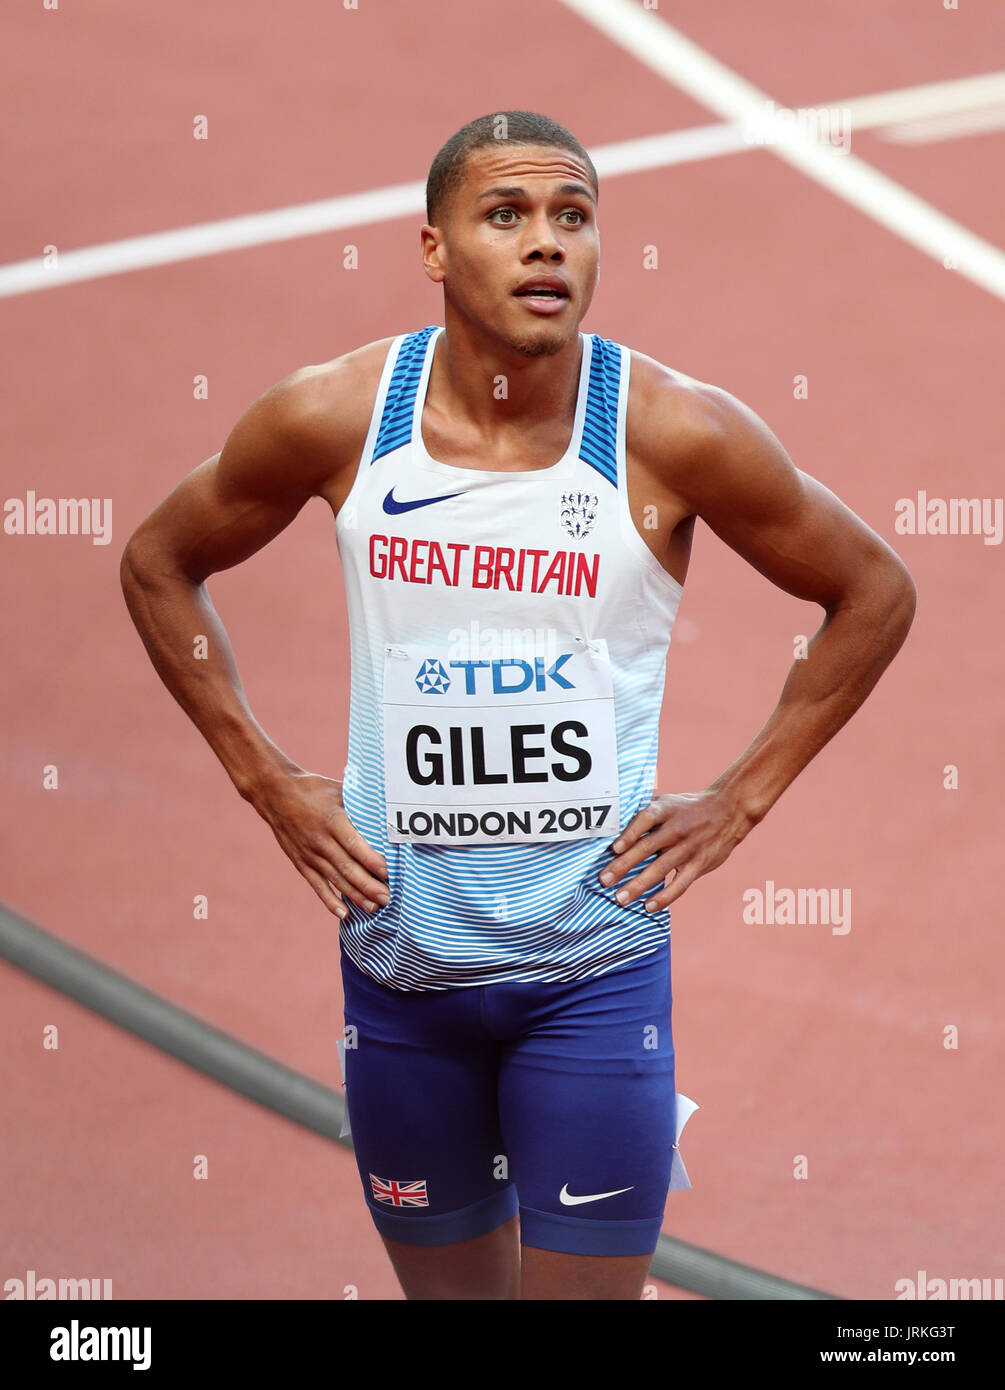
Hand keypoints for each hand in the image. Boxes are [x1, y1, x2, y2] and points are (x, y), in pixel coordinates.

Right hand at [253, 770, 388, 918]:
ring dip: (355, 896)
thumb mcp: (339, 791)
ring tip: (374, 907)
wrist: (275, 794)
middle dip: (368, 886)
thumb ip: (361, 804)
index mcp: (332, 820)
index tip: (387, 872)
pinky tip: (343, 913)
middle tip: (387, 898)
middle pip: (347, 868)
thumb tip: (389, 812)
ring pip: (335, 879)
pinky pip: (317, 884)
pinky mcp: (301, 862)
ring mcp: (309, 854)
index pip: (354, 845)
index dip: (371, 861)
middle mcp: (320, 840)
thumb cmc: (313, 789)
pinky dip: (330, 900)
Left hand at [599, 788, 752, 911]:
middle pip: (646, 848)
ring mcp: (688, 848)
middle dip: (623, 866)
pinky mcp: (699, 864)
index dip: (629, 834)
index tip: (614, 848)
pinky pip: (679, 884)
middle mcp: (676, 828)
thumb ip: (645, 812)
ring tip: (620, 898)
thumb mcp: (668, 801)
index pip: (645, 820)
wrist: (729, 809)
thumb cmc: (688, 807)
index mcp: (666, 810)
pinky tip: (648, 906)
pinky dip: (664, 896)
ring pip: (660, 869)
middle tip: (604, 880)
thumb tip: (615, 823)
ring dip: (638, 885)